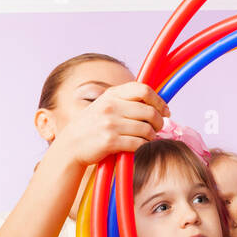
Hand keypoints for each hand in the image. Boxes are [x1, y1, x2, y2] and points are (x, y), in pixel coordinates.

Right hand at [51, 81, 168, 166]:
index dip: (159, 101)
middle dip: (159, 122)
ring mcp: (110, 124)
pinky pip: (139, 144)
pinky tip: (139, 146)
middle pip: (149, 112)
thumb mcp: (105, 105)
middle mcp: (111, 107)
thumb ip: (126, 101)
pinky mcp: (111, 141)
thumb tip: (156, 102)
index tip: (165, 110)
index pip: (143, 90)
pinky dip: (143, 146)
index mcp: (112, 95)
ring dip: (152, 136)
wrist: (71, 145)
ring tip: (147, 138)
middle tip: (158, 128)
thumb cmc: (92, 126)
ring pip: (147, 129)